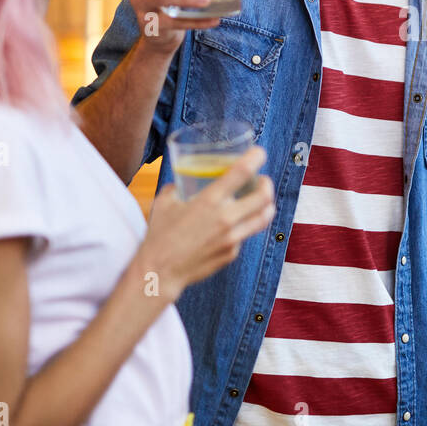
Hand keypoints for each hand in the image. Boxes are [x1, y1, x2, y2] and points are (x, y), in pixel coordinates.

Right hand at [139, 146, 273, 300]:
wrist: (160, 272)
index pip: (242, 172)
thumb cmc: (159, 235)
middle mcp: (226, 218)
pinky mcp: (232, 253)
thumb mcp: (163, 203)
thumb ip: (175, 187)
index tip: (259, 153)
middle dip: (267, 184)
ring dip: (267, 205)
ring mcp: (232, 238)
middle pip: (264, 196)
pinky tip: (234, 225)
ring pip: (264, 217)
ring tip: (262, 200)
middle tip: (262, 180)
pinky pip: (245, 235)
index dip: (256, 158)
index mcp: (209, 201)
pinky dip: (244, 226)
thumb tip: (181, 180)